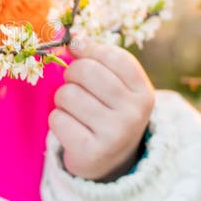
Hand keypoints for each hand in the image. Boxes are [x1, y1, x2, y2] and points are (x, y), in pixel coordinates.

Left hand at [49, 39, 154, 181]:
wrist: (109, 161)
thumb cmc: (107, 113)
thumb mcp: (115, 87)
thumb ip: (98, 61)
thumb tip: (71, 39)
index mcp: (143, 93)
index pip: (113, 55)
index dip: (88, 49)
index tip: (79, 52)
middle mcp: (134, 114)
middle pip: (86, 71)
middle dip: (71, 74)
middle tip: (74, 85)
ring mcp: (115, 135)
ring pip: (67, 94)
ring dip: (62, 100)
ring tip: (74, 110)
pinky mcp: (91, 152)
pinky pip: (57, 119)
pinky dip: (58, 120)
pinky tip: (71, 129)